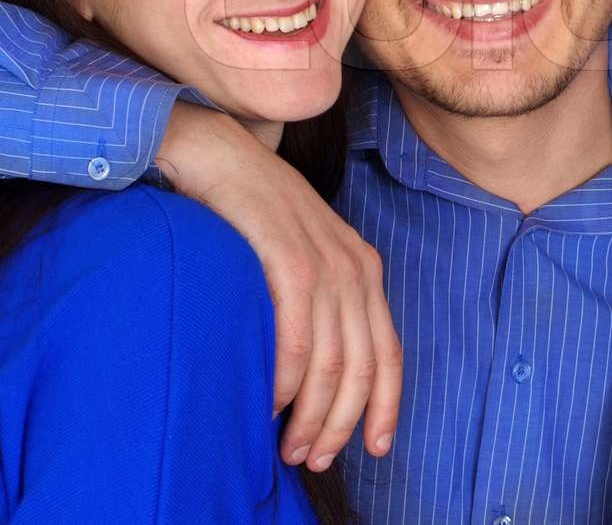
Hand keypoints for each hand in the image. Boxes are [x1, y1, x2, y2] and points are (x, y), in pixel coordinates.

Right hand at [156, 103, 402, 469]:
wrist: (220, 155)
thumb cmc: (254, 216)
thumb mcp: (303, 259)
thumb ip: (317, 307)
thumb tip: (314, 375)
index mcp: (366, 271)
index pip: (388, 353)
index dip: (385, 407)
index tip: (376, 448)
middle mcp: (355, 269)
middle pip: (361, 368)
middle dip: (341, 424)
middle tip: (311, 458)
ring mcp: (324, 264)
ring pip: (330, 363)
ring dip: (311, 416)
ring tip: (288, 446)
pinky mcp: (288, 260)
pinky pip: (294, 338)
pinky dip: (283, 381)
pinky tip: (267, 404)